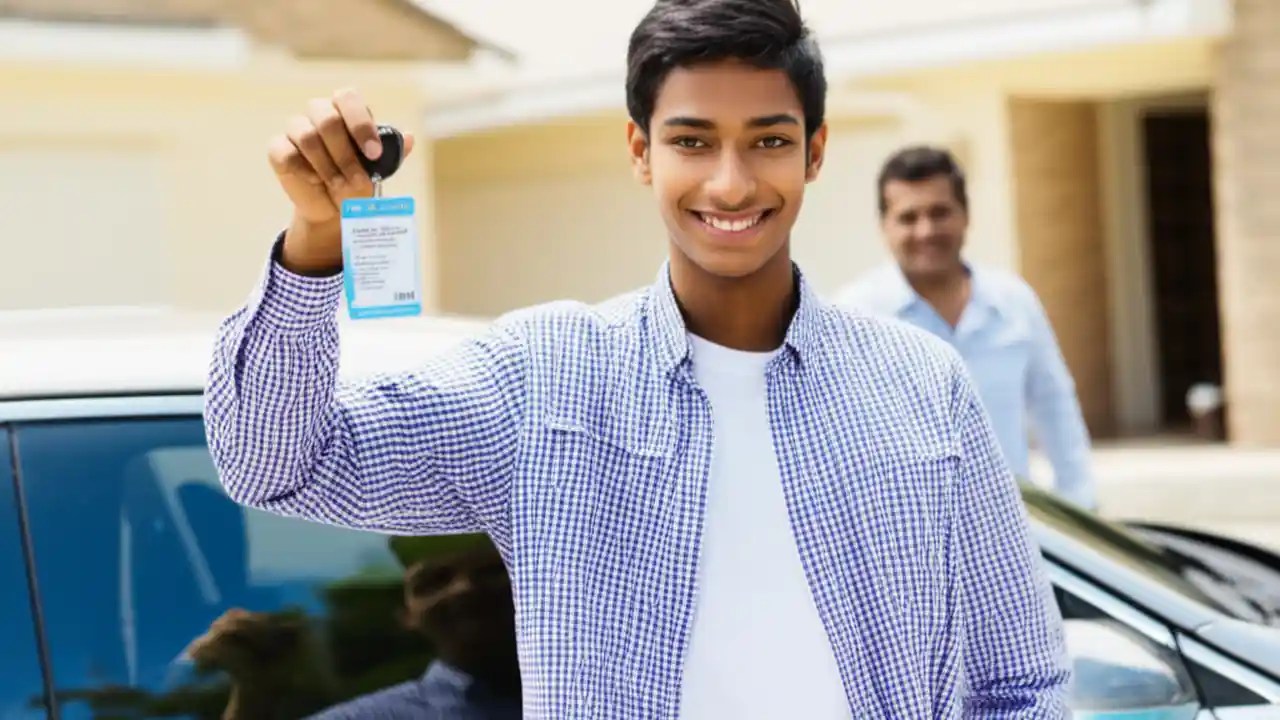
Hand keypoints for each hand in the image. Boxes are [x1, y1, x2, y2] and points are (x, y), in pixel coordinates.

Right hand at [266, 88, 415, 273]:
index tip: (374, 154)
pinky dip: (306, 173)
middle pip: (327, 118)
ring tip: (340, 187)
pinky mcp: (279, 149)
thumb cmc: (358, 181)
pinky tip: (317, 184)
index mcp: (345, 109)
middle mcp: (319, 113)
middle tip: (359, 181)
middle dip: (346, 154)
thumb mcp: (379, 169)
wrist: (334, 209)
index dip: (361, 124)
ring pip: (308, 137)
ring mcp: (296, 129)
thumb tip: (409, 137)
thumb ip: (392, 152)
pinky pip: (288, 155)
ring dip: (328, 167)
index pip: (348, 97)